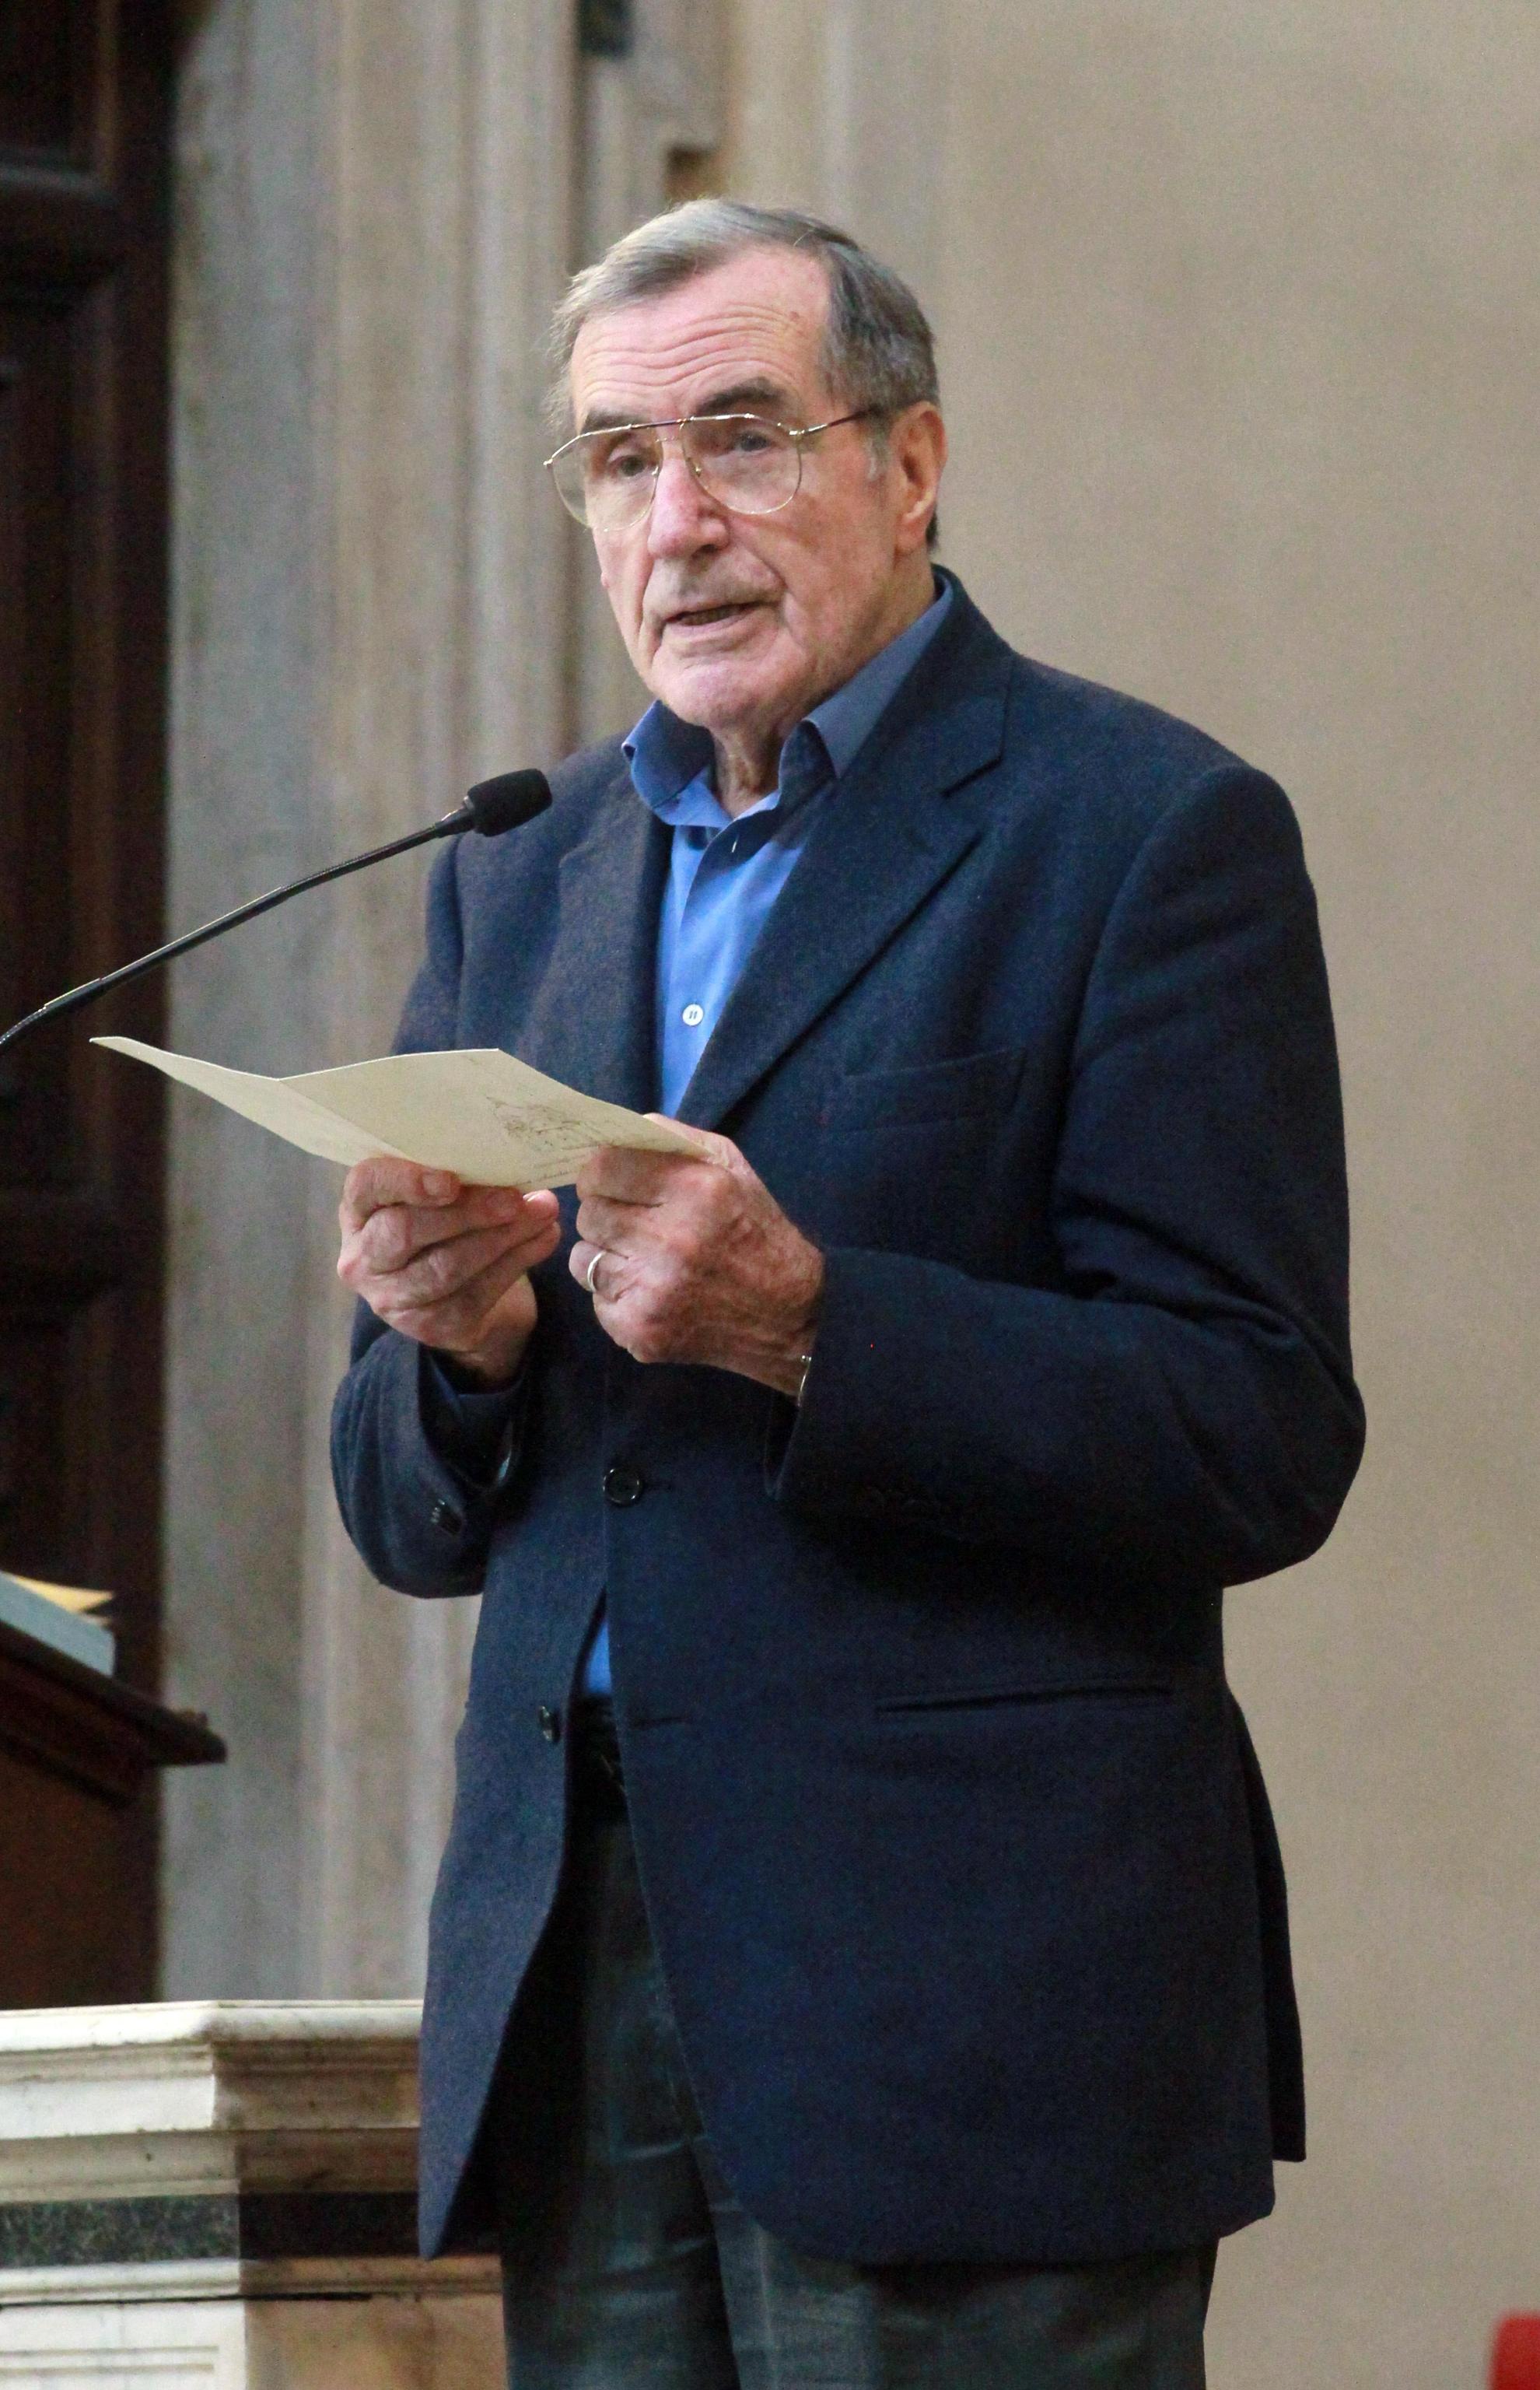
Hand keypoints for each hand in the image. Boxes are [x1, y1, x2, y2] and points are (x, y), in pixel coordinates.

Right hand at [338, 1159, 561, 1384]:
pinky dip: (517, 1262)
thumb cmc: (440, 1225)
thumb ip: (451, 1177)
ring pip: (446, 1266)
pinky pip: (477, 1293)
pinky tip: (543, 1239)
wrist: (452, 1296)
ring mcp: (392, 1299)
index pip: (366, 1185)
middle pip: (405, 1231)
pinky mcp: (430, 1326)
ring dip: (502, 1238)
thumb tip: (507, 1159)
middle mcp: (363, 1258)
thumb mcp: (431, 1197)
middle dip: (467, 1212)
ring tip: (542, 1214)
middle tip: (515, 1198)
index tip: (452, 1181)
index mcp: (358, 1210)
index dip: (406, 1181)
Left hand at [570, 1123, 822, 1395]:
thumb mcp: (730, 1167)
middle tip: (634, 1221)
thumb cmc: (754, 1229)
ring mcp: (653, 1290)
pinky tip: (650, 1289)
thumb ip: (672, 1140)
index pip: (603, 1168)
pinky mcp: (640, 1329)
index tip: (612, 1180)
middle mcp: (672, 1240)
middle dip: (605, 1212)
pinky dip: (615, 1292)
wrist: (788, 1314)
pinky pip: (595, 1298)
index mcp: (697, 1190)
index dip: (602, 1172)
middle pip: (589, 1213)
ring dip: (606, 1254)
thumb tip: (612, 1130)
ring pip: (582, 1257)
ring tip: (643, 1257)